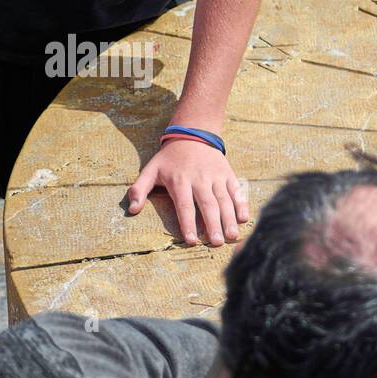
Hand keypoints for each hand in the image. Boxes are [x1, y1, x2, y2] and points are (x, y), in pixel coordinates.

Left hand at [126, 138, 248, 245]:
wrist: (193, 134)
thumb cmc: (170, 158)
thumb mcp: (150, 170)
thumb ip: (139, 189)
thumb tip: (132, 210)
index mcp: (180, 181)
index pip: (185, 206)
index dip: (188, 223)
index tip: (192, 241)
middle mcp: (200, 179)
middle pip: (208, 205)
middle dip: (213, 225)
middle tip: (216, 243)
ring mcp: (216, 177)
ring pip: (224, 200)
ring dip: (229, 219)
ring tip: (232, 236)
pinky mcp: (228, 174)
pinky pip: (236, 191)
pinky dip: (241, 204)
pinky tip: (244, 218)